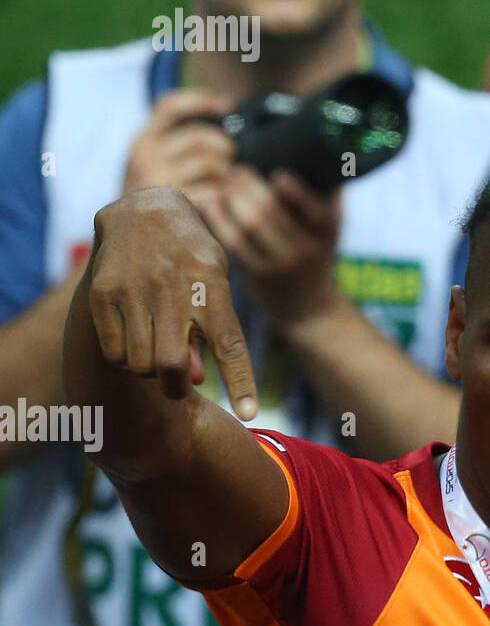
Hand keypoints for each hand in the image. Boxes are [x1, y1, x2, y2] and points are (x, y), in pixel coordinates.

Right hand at [87, 187, 256, 419]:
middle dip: (175, 387)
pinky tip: (133, 339)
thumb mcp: (212, 284)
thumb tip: (191, 380)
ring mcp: (135, 290)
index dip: (240, 382)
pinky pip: (114, 354)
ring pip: (140, 365)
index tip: (250, 414)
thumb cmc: (190, 257)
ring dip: (149, 371)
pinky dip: (125, 360)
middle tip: (177, 383)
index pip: (230, 343)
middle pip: (172, 366)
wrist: (145, 211)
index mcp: (211, 284)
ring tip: (155, 348)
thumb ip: (208, 331)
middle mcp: (173, 287)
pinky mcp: (104, 294)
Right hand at [121, 89, 234, 195]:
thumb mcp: (150, 162)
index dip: (200, 99)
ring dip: (226, 171)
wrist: (126, 235)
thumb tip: (221, 110)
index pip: (169, 106)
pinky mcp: (171, 205)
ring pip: (210, 163)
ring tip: (224, 180)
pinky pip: (213, 191)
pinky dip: (223, 193)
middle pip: (200, 136)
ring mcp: (156, 180)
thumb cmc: (149, 196)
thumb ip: (174, 141)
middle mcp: (145, 156)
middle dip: (225, 146)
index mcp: (142, 140)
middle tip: (229, 159)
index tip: (226, 105)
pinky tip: (221, 198)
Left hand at [187, 168, 340, 328]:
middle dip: (249, 184)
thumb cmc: (317, 252)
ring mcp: (281, 262)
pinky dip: (219, 217)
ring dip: (232, 197)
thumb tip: (328, 155)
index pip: (312, 207)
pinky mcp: (258, 273)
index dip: (293, 190)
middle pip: (270, 210)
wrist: (308, 304)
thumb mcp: (331, 226)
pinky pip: (233, 241)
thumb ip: (329, 194)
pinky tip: (211, 201)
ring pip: (249, 224)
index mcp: (327, 228)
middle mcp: (306, 247)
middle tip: (237, 169)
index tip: (277, 173)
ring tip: (225, 182)